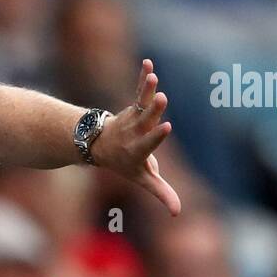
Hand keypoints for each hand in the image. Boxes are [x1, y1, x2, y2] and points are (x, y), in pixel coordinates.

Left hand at [92, 59, 181, 215]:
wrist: (99, 147)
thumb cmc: (126, 164)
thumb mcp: (143, 180)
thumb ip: (161, 193)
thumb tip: (177, 213)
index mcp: (137, 150)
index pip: (148, 144)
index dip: (156, 136)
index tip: (166, 127)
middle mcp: (134, 133)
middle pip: (144, 121)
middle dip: (153, 111)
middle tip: (162, 99)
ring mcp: (132, 118)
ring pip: (140, 103)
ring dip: (147, 90)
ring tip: (153, 75)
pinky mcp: (132, 106)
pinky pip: (139, 91)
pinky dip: (143, 78)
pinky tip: (148, 63)